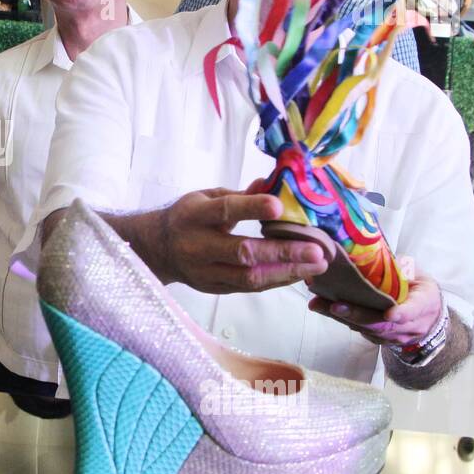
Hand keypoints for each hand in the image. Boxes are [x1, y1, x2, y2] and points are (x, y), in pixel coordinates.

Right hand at [160, 186, 326, 294]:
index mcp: (195, 216)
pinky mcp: (213, 288)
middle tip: (316, 250)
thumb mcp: (205, 197)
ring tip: (317, 266)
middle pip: (242, 252)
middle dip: (283, 252)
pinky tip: (298, 273)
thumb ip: (238, 195)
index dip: (251, 208)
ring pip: (249, 277)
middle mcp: (198, 246)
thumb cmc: (187, 217)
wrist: (156, 249)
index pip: (225, 211)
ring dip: (286, 272)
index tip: (279, 207)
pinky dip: (276, 281)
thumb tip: (269, 185)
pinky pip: (248, 288)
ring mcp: (205, 271)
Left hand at [308, 275, 442, 347]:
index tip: (390, 314)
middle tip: (337, 306)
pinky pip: (357, 328)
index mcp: (424, 304)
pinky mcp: (377, 337)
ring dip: (341, 317)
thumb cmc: (420, 289)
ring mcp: (393, 335)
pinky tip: (320, 306)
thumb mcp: (418, 275)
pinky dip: (339, 317)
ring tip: (319, 304)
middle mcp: (409, 325)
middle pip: (382, 324)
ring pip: (365, 328)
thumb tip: (374, 251)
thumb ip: (401, 269)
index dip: (402, 313)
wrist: (428, 315)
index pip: (414, 310)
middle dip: (358, 315)